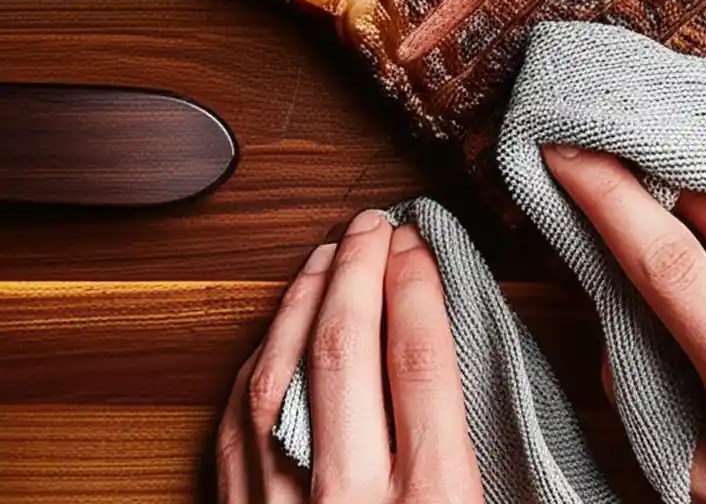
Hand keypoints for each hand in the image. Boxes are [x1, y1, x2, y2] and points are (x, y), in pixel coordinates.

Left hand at [216, 211, 482, 502]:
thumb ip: (465, 452)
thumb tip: (446, 350)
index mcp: (430, 499)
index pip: (418, 359)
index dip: (416, 285)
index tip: (416, 246)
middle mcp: (350, 496)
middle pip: (344, 350)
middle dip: (357, 270)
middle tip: (371, 228)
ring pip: (278, 375)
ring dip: (302, 302)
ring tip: (324, 257)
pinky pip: (239, 422)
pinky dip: (262, 362)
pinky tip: (281, 331)